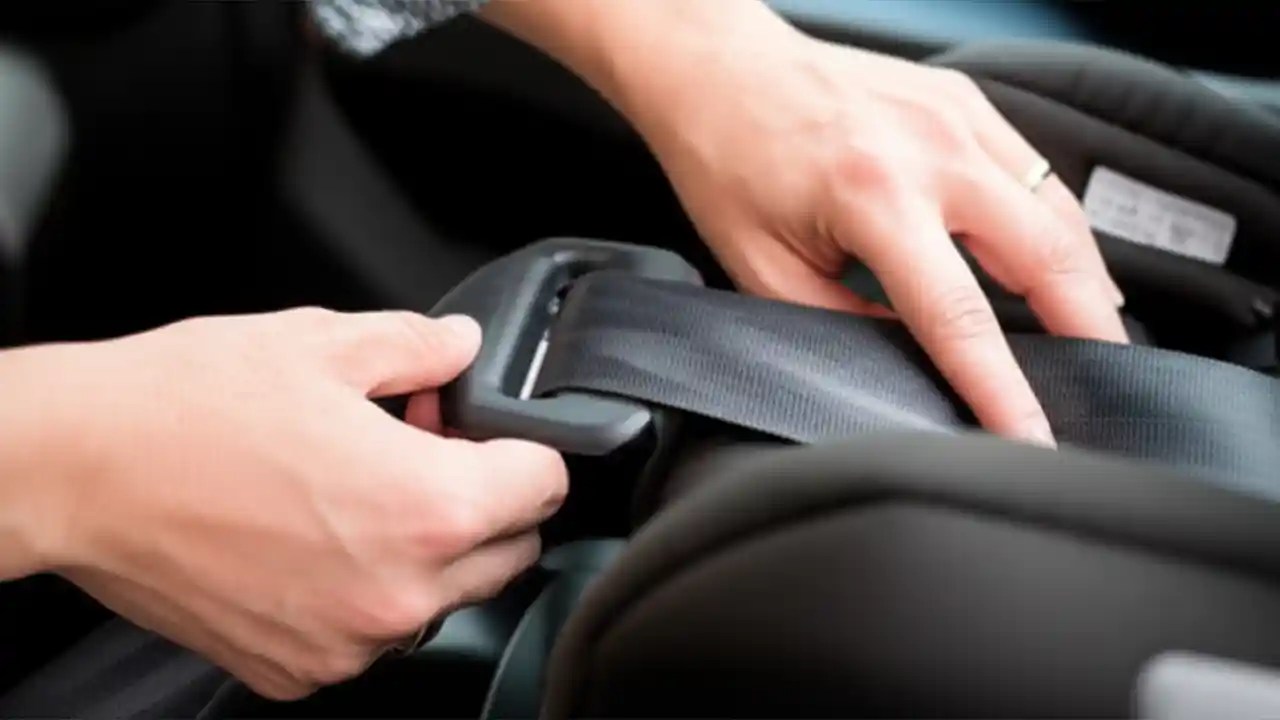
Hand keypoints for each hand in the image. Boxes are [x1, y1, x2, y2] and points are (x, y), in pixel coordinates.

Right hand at [3, 309, 565, 699]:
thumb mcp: (323, 343)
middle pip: (509, 550)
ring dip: (428, 550)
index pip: (545, 486)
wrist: (75, 472)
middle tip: (421, 451)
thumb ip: (419, 346)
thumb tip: (463, 347)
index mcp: (429, 507)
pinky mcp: (300, 669)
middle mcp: (400, 591)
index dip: (524, 446)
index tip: (491, 433)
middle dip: (485, 499)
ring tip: (356, 491)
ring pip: (446, 596)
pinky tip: (314, 538)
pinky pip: (373, 632)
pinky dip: (365, 591)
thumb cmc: (187, 407)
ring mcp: (349, 642)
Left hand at [483, 0, 1127, 444]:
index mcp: (873, 196)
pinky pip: (1035, 172)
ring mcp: (955, 116)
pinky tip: (1059, 261)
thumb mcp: (764, 267)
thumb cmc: (728, 161)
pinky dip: (1057, 223)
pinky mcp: (962, 101)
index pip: (960, 317)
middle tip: (1107, 383)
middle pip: (1047, 255)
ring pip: (1058, 208)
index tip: (1033, 437)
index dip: (1004, 390)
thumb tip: (905, 365)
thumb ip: (840, 324)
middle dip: (1088, 330)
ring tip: (1092, 334)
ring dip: (1084, 276)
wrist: (720, 68)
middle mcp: (929, 149)